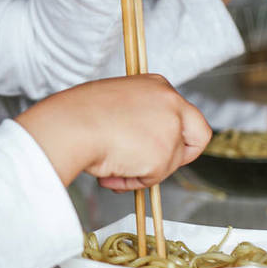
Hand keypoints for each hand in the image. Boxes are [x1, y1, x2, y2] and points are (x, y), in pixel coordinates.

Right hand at [15, 74, 210, 189]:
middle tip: (151, 166)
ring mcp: (170, 130)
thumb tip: (141, 138)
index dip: (177, 134)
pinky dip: (130, 182)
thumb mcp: (116, 101)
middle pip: (197, 136)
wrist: (69, 126)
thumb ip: (138, 115)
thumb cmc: (80, 114)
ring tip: (111, 164)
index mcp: (159, 86)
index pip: (186, 113)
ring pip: (168, 163)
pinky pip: (151, 179)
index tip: (163, 145)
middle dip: (177, 157)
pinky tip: (110, 172)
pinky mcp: (163, 156)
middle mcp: (171, 103)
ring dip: (141, 170)